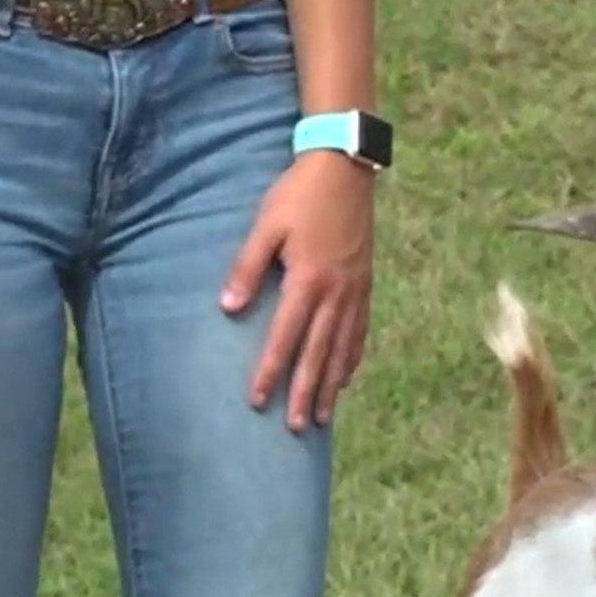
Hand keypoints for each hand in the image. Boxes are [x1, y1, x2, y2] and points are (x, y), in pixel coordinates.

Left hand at [223, 151, 376, 431]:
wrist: (346, 169)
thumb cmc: (299, 195)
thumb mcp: (266, 226)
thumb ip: (248, 267)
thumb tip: (230, 308)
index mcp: (308, 281)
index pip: (285, 337)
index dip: (270, 371)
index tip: (258, 400)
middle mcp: (336, 294)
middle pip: (318, 354)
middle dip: (306, 393)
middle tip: (297, 427)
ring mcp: (355, 293)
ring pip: (342, 350)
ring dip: (332, 386)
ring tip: (323, 416)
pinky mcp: (365, 286)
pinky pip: (359, 333)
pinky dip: (351, 360)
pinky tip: (346, 378)